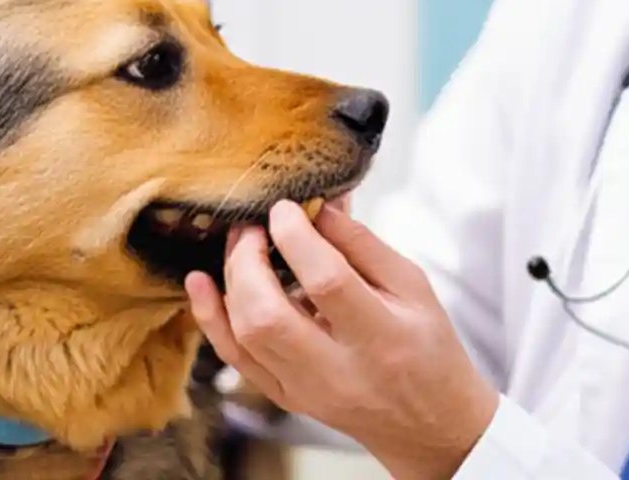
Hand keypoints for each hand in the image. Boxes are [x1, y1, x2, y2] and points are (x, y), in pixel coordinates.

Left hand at [186, 200, 498, 479]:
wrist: (428, 423)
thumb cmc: (426, 346)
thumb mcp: (413, 286)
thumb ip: (363, 244)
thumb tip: (318, 205)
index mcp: (382, 337)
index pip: (327, 282)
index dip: (297, 237)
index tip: (286, 207)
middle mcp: (339, 371)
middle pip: (269, 316)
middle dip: (248, 260)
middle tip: (253, 225)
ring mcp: (306, 390)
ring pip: (245, 337)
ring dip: (230, 281)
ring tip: (240, 244)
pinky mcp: (286, 398)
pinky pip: (236, 359)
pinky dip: (211, 319)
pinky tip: (200, 283)